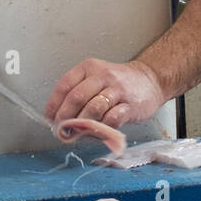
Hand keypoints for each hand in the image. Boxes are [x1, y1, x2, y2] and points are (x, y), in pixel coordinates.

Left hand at [46, 57, 167, 129]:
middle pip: (76, 98)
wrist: (150, 80)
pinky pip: (112, 119)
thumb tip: (59, 119)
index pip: (65, 85)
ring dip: (82, 125)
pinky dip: (102, 128)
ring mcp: (118, 90)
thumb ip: (79, 93)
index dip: (54, 104)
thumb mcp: (96, 78)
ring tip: (78, 132)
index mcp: (89, 68)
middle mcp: (103, 76)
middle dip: (65, 117)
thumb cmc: (118, 83)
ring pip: (93, 109)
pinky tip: (98, 130)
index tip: (50, 118)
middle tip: (62, 129)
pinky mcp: (130, 106)